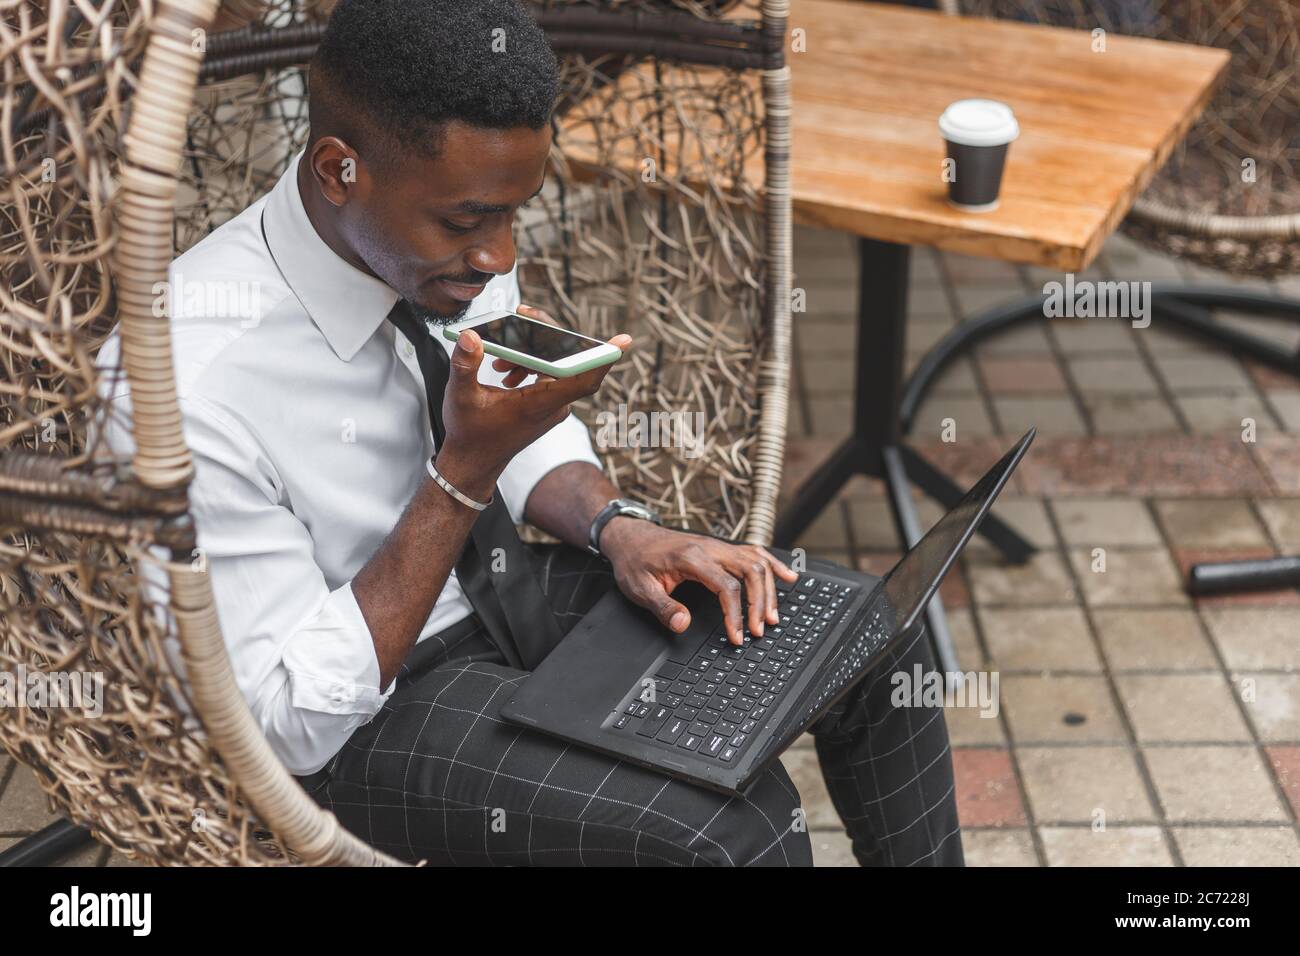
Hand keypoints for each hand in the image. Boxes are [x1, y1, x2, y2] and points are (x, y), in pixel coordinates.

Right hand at [438, 315, 631, 499]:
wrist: (473, 463)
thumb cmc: (470, 435)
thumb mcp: (460, 396)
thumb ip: (465, 364)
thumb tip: (471, 336)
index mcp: (538, 405)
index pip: (581, 378)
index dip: (603, 358)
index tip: (624, 341)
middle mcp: (553, 407)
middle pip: (567, 362)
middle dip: (547, 335)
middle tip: (525, 316)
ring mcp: (552, 408)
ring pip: (556, 368)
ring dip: (532, 354)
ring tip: (501, 357)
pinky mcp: (547, 408)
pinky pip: (549, 377)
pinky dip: (531, 366)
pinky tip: (506, 370)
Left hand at [600, 521, 798, 644]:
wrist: (630, 536)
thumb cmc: (634, 560)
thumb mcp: (640, 588)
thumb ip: (662, 607)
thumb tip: (683, 625)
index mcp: (692, 557)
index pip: (727, 586)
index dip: (735, 614)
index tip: (736, 636)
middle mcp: (710, 548)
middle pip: (750, 571)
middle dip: (760, 603)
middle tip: (759, 630)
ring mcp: (718, 546)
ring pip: (756, 561)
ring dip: (769, 589)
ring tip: (773, 616)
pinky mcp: (720, 548)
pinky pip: (753, 552)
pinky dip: (773, 565)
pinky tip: (787, 577)